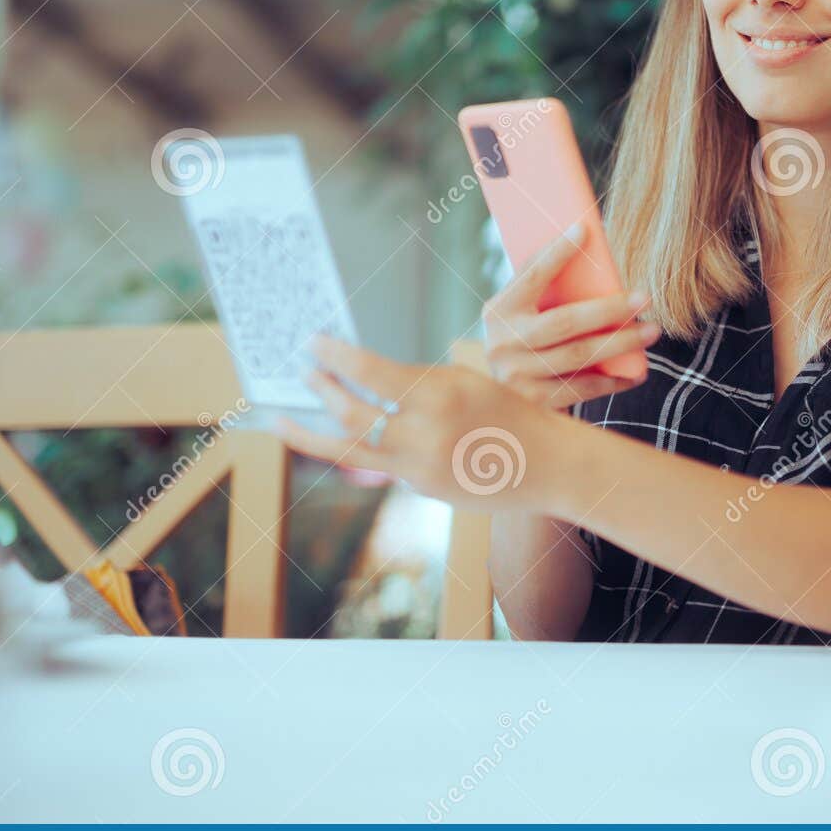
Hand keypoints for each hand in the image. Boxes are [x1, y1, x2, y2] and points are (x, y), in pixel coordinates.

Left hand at [272, 334, 568, 513]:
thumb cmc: (509, 412)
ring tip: (282, 419)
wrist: (547, 464)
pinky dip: (359, 447)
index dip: (335, 356)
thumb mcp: (465, 382)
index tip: (314, 341)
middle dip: (322, 389)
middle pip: (352, 413)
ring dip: (311, 432)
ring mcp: (421, 467)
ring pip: (349, 449)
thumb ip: (416, 386)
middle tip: (304, 371)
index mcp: (440, 394)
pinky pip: (379, 464)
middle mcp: (425, 433)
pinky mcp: (422, 489)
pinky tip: (345, 437)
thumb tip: (365, 380)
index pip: (371, 372)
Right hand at [482, 221, 658, 410]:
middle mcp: (503, 344)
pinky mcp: (534, 403)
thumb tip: (584, 242)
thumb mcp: (517, 311)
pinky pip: (581, 389)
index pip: (530, 276)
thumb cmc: (519, 339)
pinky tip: (636, 372)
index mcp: (498, 310)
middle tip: (645, 297)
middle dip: (609, 309)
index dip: (556, 252)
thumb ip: (541, 287)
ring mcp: (517, 376)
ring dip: (621, 343)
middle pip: (565, 322)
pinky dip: (612, 380)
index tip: (584, 229)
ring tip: (651, 331)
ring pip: (578, 357)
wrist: (490, 396)